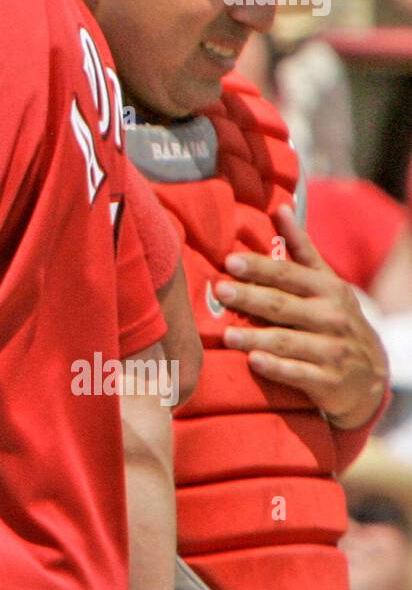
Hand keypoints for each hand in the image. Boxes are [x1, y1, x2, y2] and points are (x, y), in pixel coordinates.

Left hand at [217, 205, 388, 430]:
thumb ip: (301, 248)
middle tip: (220, 291)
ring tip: (226, 334)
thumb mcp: (326, 282)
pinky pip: (298, 374)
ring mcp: (331, 350)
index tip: (230, 262)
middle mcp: (331, 317)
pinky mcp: (327, 381)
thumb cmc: (334, 319)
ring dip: (256, 338)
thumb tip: (281, 208)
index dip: (260, 268)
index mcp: (327, 289)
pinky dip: (276, 368)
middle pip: (283, 306)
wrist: (368, 375)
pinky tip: (253, 362)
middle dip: (251, 297)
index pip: (288, 275)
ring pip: (287, 341)